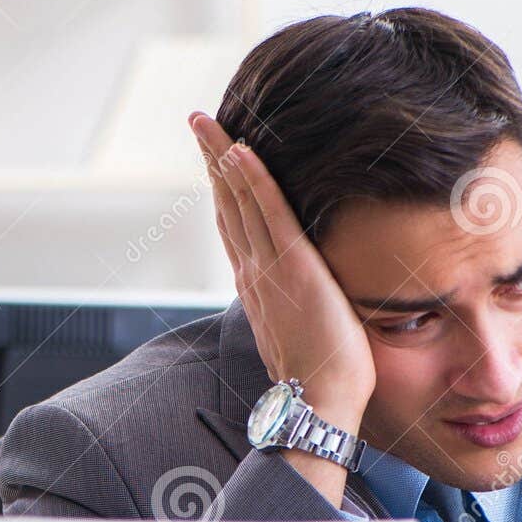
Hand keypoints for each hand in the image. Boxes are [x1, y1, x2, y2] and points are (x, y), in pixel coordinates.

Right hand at [190, 113, 375, 431]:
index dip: (223, 187)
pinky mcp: (292, 266)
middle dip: (211, 159)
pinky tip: (241, 149)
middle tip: (199, 121)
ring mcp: (267, 267)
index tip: (216, 156)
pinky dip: (253, 179)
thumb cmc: (322, 374)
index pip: (234, 223)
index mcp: (255, 284)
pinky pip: (269, 212)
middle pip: (226, 202)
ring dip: (222, 156)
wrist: (320, 401)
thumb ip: (297, 300)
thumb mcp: (302, 327)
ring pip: (238, 200)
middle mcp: (252, 270)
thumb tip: (311, 287)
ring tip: (208, 121)